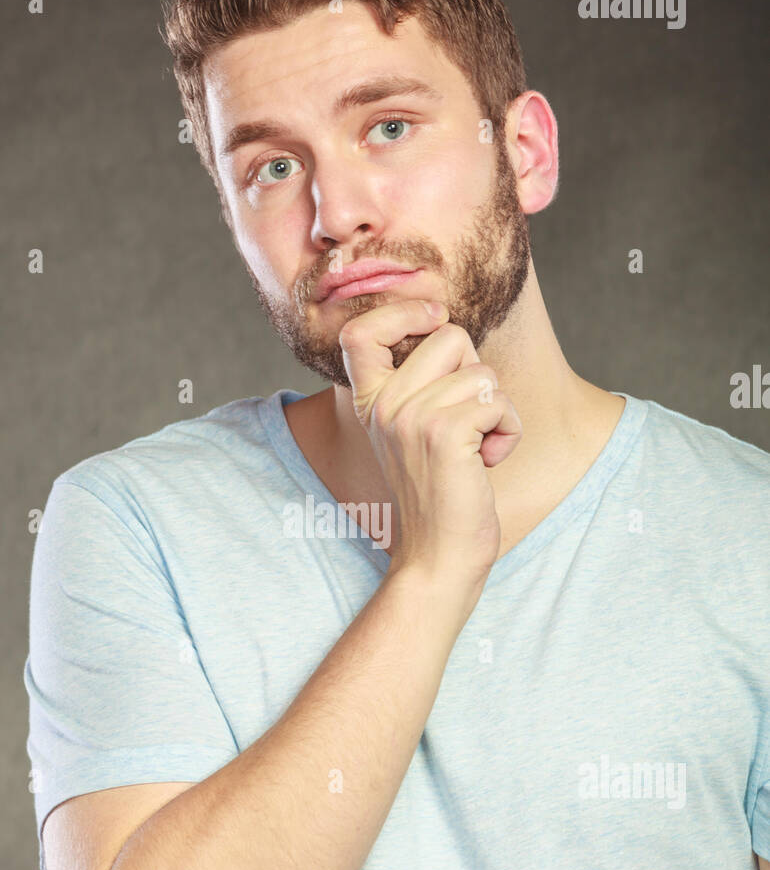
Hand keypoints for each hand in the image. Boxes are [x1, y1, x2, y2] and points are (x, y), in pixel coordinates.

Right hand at [340, 298, 521, 590]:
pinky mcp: (444, 433)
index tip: (434, 318)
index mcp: (370, 402)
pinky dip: (508, 431)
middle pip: (449, 336)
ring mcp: (410, 417)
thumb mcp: (414, 432)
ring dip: (497, 411)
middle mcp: (383, 405)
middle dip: (476, 373)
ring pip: (482, 372)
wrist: (439, 558)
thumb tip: (444, 326)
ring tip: (475, 450)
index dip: (402, 311)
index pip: (360, 332)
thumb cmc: (440, 495)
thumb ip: (418, 384)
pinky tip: (487, 461)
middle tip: (466, 423)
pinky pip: (499, 402)